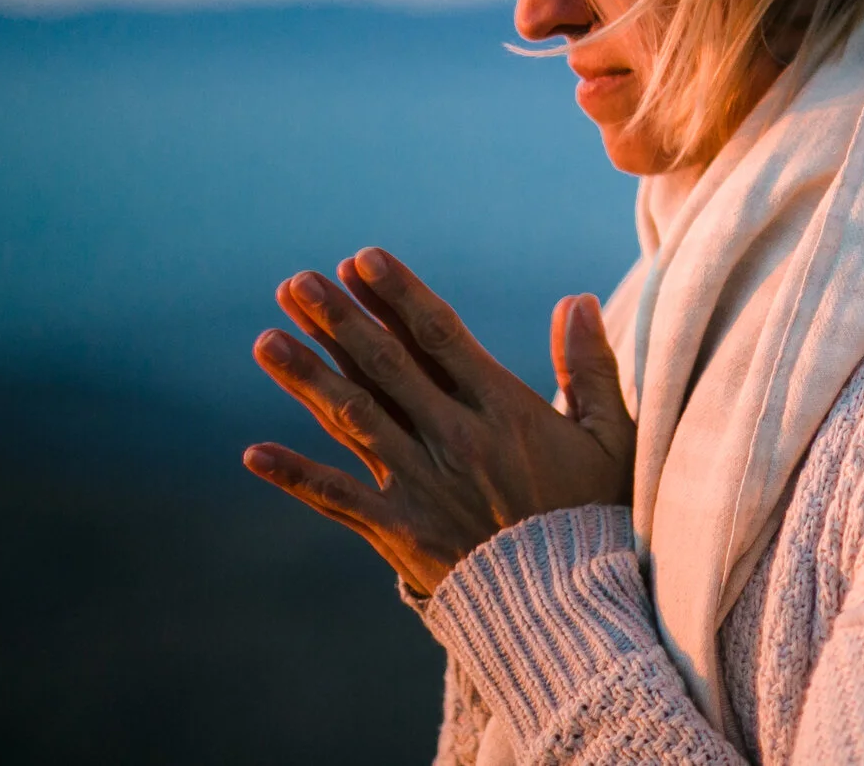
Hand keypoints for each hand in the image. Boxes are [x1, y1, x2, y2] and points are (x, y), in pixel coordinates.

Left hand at [243, 247, 634, 595]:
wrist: (568, 603)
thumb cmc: (593, 513)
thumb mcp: (610, 437)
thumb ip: (590, 366)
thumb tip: (575, 299)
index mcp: (503, 409)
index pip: (440, 336)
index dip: (398, 295)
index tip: (363, 260)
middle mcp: (454, 438)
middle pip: (386, 366)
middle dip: (338, 320)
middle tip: (297, 282)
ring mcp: (421, 484)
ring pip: (354, 418)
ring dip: (308, 377)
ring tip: (266, 339)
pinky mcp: (399, 531)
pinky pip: (339, 499)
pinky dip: (296, 476)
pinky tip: (254, 454)